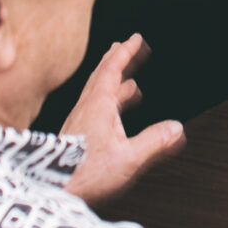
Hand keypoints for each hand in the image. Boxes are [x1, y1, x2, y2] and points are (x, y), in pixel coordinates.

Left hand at [59, 35, 185, 205]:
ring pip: (96, 92)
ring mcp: (79, 121)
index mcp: (98, 106)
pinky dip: (108, 102)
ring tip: (129, 84)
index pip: (112, 70)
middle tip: (129, 48)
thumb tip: (176, 128)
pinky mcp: (76, 134)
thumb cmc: (84, 174)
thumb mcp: (127, 159)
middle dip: (117, 59)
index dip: (125, 53)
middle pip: (101, 75)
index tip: (135, 38)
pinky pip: (93, 108)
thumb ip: (154, 142)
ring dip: (113, 81)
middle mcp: (86, 109)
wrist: (51, 189)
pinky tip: (114, 117)